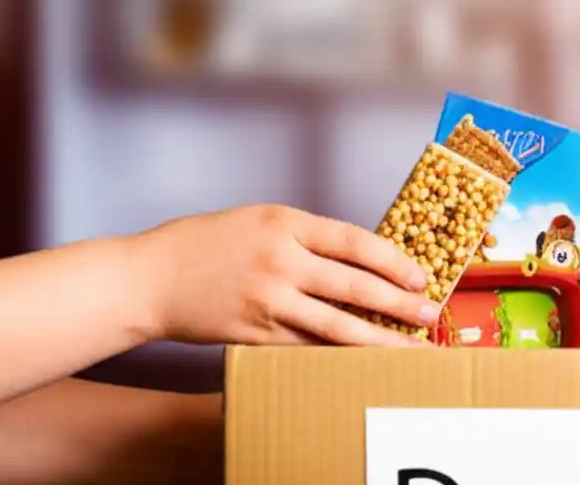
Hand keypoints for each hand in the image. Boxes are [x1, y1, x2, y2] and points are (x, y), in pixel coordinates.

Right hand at [134, 204, 437, 346]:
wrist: (150, 277)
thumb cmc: (206, 244)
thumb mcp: (260, 221)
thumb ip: (306, 237)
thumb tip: (360, 259)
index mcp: (285, 223)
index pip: (355, 242)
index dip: (393, 261)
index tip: (420, 276)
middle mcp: (280, 260)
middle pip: (354, 285)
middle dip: (399, 302)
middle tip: (428, 313)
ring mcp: (268, 300)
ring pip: (337, 325)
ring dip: (380, 339)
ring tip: (410, 348)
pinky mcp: (255, 334)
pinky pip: (307, 346)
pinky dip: (339, 354)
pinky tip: (363, 359)